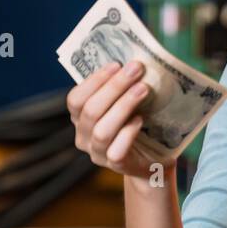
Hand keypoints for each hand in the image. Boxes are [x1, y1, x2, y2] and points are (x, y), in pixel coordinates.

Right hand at [67, 60, 168, 179]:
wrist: (151, 160)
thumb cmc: (136, 125)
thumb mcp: (124, 105)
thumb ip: (121, 88)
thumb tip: (132, 61)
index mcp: (80, 119)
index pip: (75, 100)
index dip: (94, 81)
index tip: (116, 64)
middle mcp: (83, 137)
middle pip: (90, 111)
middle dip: (114, 87)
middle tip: (136, 70)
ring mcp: (98, 154)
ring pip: (102, 130)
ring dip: (122, 106)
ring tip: (143, 89)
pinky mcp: (116, 166)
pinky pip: (116, 151)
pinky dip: (127, 133)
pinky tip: (139, 119)